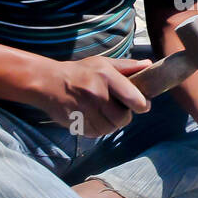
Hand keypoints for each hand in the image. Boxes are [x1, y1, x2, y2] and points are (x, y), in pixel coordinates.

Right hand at [34, 55, 152, 136]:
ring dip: (111, 123)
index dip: (142, 105)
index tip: (141, 105)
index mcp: (106, 76)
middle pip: (124, 118)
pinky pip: (98, 133)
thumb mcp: (103, 64)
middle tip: (118, 108)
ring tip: (104, 112)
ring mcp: (86, 110)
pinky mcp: (77, 123)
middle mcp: (97, 93)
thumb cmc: (80, 72)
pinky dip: (99, 128)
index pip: (135, 99)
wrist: (48, 82)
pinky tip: (94, 117)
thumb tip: (149, 65)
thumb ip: (128, 66)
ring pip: (111, 128)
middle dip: (124, 115)